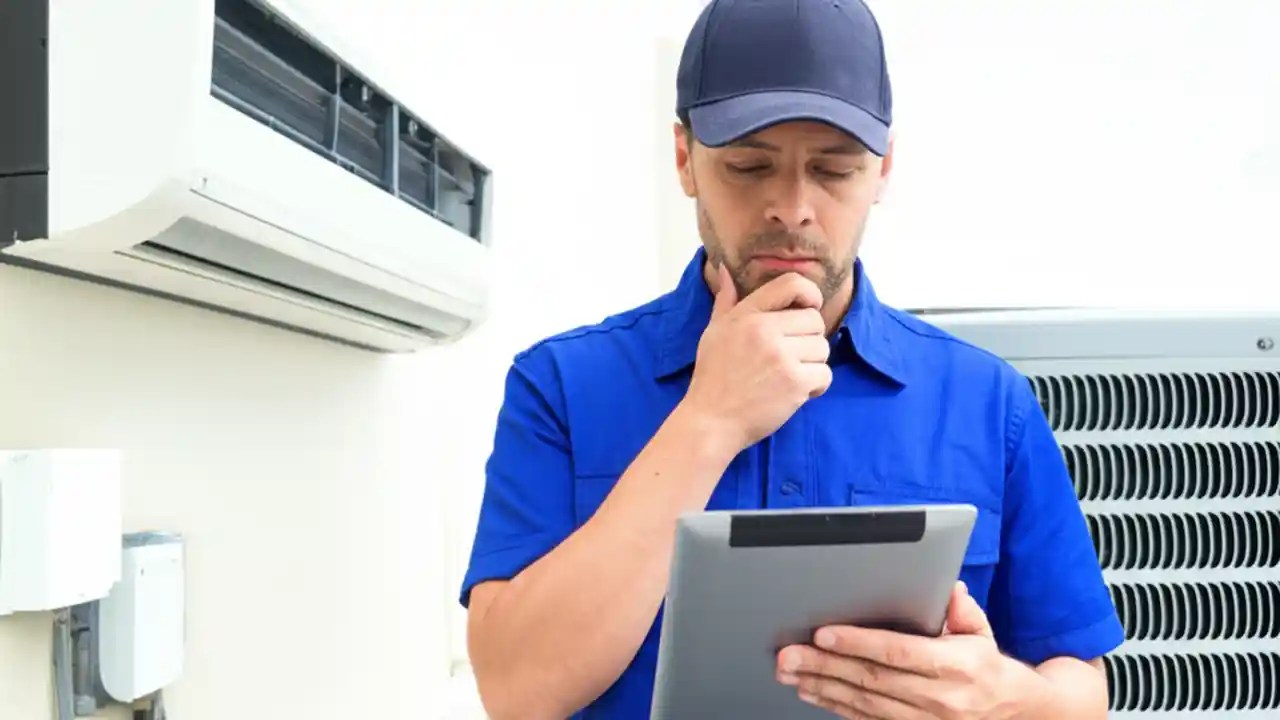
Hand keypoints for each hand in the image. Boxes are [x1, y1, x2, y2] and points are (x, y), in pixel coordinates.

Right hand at [681, 263, 832, 452]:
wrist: (711, 421)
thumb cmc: (712, 377)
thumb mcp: (714, 332)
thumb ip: (725, 301)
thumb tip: (725, 271)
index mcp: (747, 315)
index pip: (793, 284)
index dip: (810, 294)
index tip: (808, 308)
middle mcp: (765, 331)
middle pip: (814, 320)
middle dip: (808, 339)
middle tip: (791, 356)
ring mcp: (781, 357)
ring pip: (823, 348)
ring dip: (812, 364)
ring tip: (790, 376)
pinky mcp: (795, 383)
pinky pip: (825, 374)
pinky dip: (816, 385)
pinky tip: (797, 392)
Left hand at [776, 582, 1049, 718]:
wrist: (1011, 715)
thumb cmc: (986, 666)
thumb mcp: (982, 632)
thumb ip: (962, 609)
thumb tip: (948, 588)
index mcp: (957, 667)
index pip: (899, 653)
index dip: (859, 643)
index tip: (824, 633)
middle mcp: (939, 699)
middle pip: (872, 680)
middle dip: (825, 665)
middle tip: (788, 654)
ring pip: (863, 703)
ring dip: (821, 686)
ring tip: (789, 671)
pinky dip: (835, 706)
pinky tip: (811, 691)